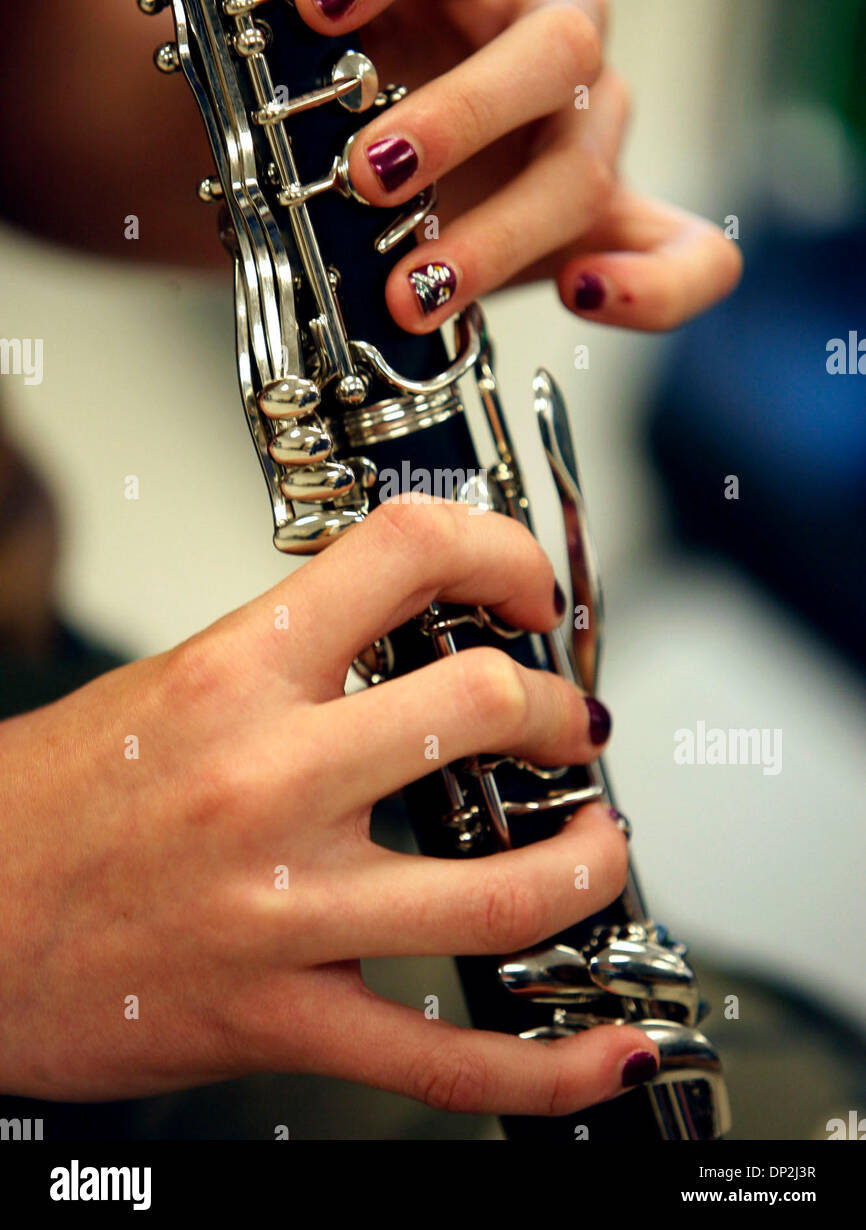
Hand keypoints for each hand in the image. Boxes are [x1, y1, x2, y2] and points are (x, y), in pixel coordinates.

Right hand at [0, 501, 657, 1114]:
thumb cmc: (42, 809)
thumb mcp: (164, 689)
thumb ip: (288, 660)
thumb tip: (401, 638)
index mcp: (233, 675)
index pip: (405, 554)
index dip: (500, 555)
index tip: (526, 592)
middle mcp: (265, 781)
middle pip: (481, 711)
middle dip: (559, 717)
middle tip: (569, 731)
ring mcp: (281, 911)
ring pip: (500, 896)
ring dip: (586, 867)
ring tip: (597, 850)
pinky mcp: (280, 1020)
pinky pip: (444, 1061)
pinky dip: (546, 1067)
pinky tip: (601, 1051)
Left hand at [292, 0, 742, 331]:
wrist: (366, 174)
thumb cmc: (335, 92)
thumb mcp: (290, 43)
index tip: (315, 4)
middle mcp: (557, 24)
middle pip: (554, 51)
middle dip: (459, 118)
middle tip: (367, 176)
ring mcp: (598, 124)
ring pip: (589, 168)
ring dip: (501, 235)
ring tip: (413, 290)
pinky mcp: (619, 218)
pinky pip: (690, 254)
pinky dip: (655, 286)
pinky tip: (584, 298)